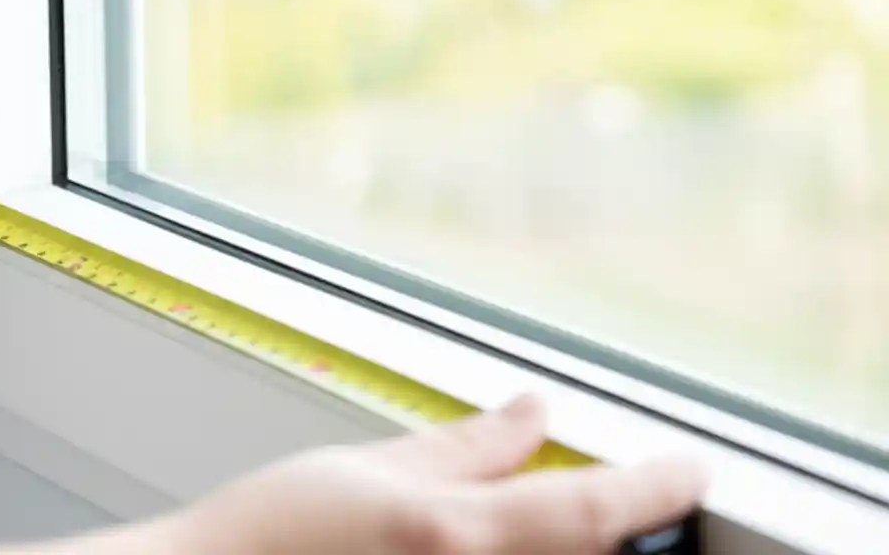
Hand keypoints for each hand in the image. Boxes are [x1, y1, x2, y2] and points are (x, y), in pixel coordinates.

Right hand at [30, 395, 704, 554]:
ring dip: (576, 547)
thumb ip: (465, 449)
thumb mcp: (370, 471)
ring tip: (541, 517)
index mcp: (449, 534)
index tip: (689, 467)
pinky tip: (490, 546)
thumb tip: (530, 414)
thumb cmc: (265, 537)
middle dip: (621, 526)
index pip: (591, 510)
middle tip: (630, 496)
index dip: (656, 486)